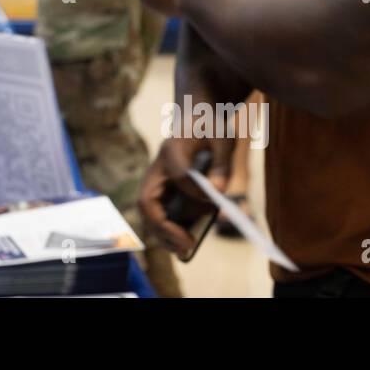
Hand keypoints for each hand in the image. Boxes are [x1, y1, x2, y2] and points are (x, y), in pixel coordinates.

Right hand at [138, 137, 234, 258]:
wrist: (195, 120)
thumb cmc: (209, 128)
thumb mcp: (222, 139)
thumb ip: (221, 164)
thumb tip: (217, 192)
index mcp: (172, 150)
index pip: (178, 173)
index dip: (193, 190)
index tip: (213, 199)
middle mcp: (157, 169)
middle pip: (148, 202)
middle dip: (164, 227)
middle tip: (187, 244)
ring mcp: (156, 182)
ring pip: (149, 213)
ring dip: (162, 234)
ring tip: (185, 250)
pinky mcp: (162, 193)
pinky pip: (157, 216)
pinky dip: (166, 232)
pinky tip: (184, 243)